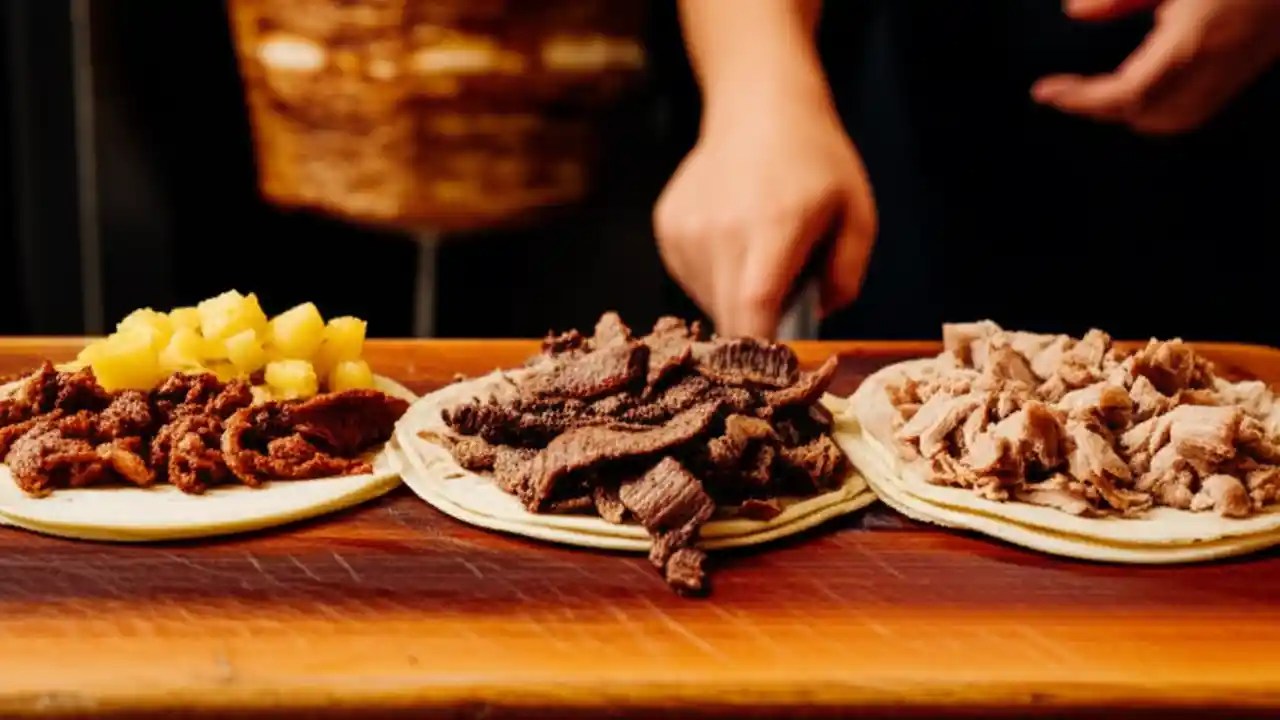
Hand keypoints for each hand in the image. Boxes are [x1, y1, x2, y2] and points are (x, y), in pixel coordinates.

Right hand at [653, 97, 875, 338]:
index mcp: (773, 228)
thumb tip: (817, 321)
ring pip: (708, 301)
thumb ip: (846, 275)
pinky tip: (732, 241)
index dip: (763, 351)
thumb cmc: (816, 162)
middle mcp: (721, 231)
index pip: (753, 309)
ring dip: (734, 299)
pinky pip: (691, 278)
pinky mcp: (667, 228)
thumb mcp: (857, 214)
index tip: (779, 367)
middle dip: (754, 335)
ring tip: (757, 258)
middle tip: (781, 316)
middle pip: (727, 318)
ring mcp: (686, 230)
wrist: (758, 107)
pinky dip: (714, 276)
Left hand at [1033, 0, 1279, 134]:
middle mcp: (1218, 64)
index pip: (1127, 93)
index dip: (1082, 98)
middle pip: (1149, 116)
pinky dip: (1163, 102)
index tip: (1045, 92)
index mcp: (1194, 41)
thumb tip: (1074, 12)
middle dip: (1103, 108)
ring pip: (1175, 118)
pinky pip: (1197, 105)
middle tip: (1065, 89)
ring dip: (1133, 110)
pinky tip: (1145, 72)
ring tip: (1096, 87)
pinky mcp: (1249, 64)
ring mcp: (1238, 68)